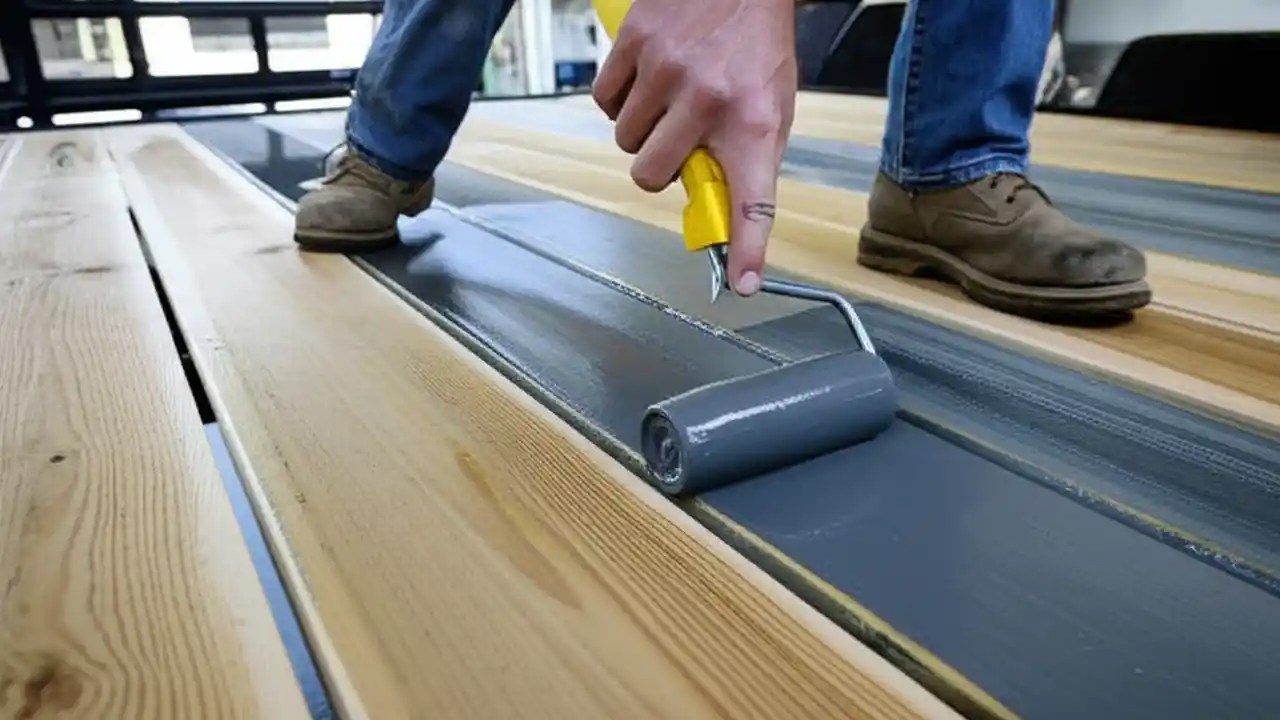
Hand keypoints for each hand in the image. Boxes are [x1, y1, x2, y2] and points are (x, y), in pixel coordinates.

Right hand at [592, 0, 797, 295]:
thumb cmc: (757, 43)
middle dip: (657, 167)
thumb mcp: (772, 103)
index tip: (742, 283)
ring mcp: (667, 70)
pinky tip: (644, 78)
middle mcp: (709, 100)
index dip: (748, 248)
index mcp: (754, 121)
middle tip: (674, 142)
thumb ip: (747, 157)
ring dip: (639, 128)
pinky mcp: (636, 43)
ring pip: (624, 138)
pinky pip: (604, 99)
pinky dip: (618, 98)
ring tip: (666, 98)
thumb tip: (721, 212)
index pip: (754, 199)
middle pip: (650, 175)